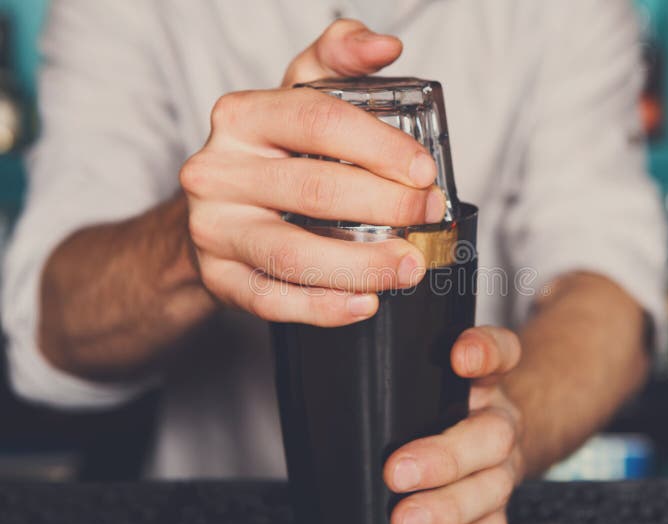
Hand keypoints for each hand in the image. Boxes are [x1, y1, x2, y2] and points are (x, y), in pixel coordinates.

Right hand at [180, 20, 445, 325]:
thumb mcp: (297, 96)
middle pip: (314, 189)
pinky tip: (365, 303)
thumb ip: (338, 60)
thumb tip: (385, 46)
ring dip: (362, 266)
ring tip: (409, 267)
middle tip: (428, 216)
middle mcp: (218, 171)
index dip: (380, 146)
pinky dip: (325, 307)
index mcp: (242, 117)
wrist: (217, 211)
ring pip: (293, 254)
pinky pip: (273, 300)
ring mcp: (214, 229)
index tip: (424, 171)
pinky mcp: (219, 278)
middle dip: (386, 205)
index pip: (317, 121)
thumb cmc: (270, 153)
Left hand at [384, 327, 525, 523]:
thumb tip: (344, 355)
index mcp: (485, 380)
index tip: (459, 357)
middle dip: (445, 457)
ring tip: (404, 521)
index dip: (485, 352)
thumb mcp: (427, 378)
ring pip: (491, 489)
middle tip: (397, 471)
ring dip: (448, 508)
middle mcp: (499, 422)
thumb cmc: (441, 408)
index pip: (500, 352)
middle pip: (491, 435)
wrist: (486, 444)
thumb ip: (404, 369)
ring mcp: (502, 469)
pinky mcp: (496, 509)